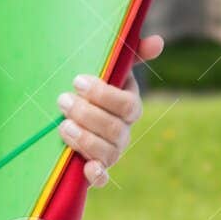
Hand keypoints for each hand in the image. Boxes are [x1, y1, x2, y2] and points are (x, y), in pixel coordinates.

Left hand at [55, 33, 157, 186]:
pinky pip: (103, 178)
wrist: (71, 111)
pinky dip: (97, 175)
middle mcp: (124, 131)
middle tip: (62, 100)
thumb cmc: (92, 86)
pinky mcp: (97, 169)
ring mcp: (112, 151)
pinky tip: (86, 169)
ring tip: (63, 125)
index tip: (77, 81)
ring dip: (84, 139)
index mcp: (129, 105)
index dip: (103, 95)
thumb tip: (158, 41)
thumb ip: (130, 53)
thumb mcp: (108, 68)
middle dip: (86, 115)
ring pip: (107, 152)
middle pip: (114, 129)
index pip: (127, 104)